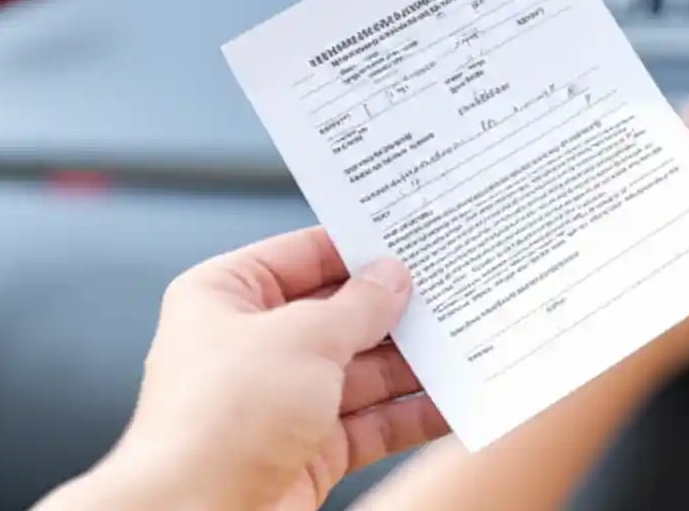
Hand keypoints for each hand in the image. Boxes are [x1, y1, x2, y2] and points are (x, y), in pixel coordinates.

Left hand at [38, 228, 448, 510]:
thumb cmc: (221, 418)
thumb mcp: (303, 338)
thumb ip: (359, 305)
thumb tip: (393, 277)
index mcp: (226, 296)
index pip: (304, 255)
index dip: (360, 247)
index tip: (413, 239)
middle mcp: (252, 346)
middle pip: (342, 315)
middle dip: (397, 311)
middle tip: (453, 292)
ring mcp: (282, 401)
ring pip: (363, 371)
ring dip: (413, 364)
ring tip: (466, 343)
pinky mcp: (308, 450)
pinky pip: (371, 422)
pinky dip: (411, 414)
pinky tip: (452, 400)